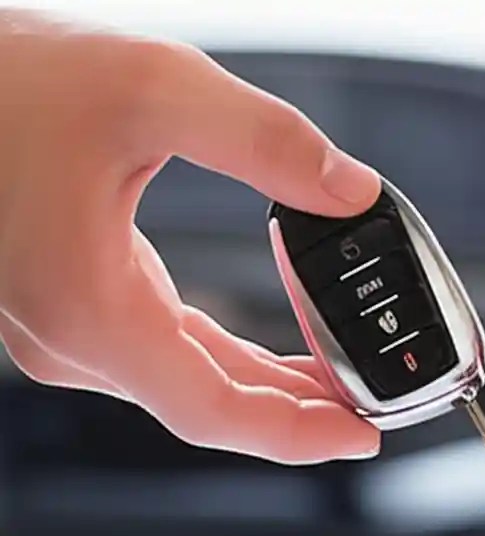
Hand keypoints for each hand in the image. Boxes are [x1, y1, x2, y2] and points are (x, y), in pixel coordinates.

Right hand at [0, 10, 380, 462]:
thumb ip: (266, 142)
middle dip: (299, 411)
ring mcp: (66, 323)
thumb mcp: (157, 88)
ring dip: (269, 389)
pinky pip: (168, 349)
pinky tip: (278, 357)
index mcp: (89, 306)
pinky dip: (228, 358)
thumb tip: (350, 191)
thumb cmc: (7, 80)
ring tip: (344, 384)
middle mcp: (71, 334)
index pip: (211, 410)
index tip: (360, 434)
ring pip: (189, 381)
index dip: (295, 433)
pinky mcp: (74, 296)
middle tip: (375, 404)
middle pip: (208, 405)